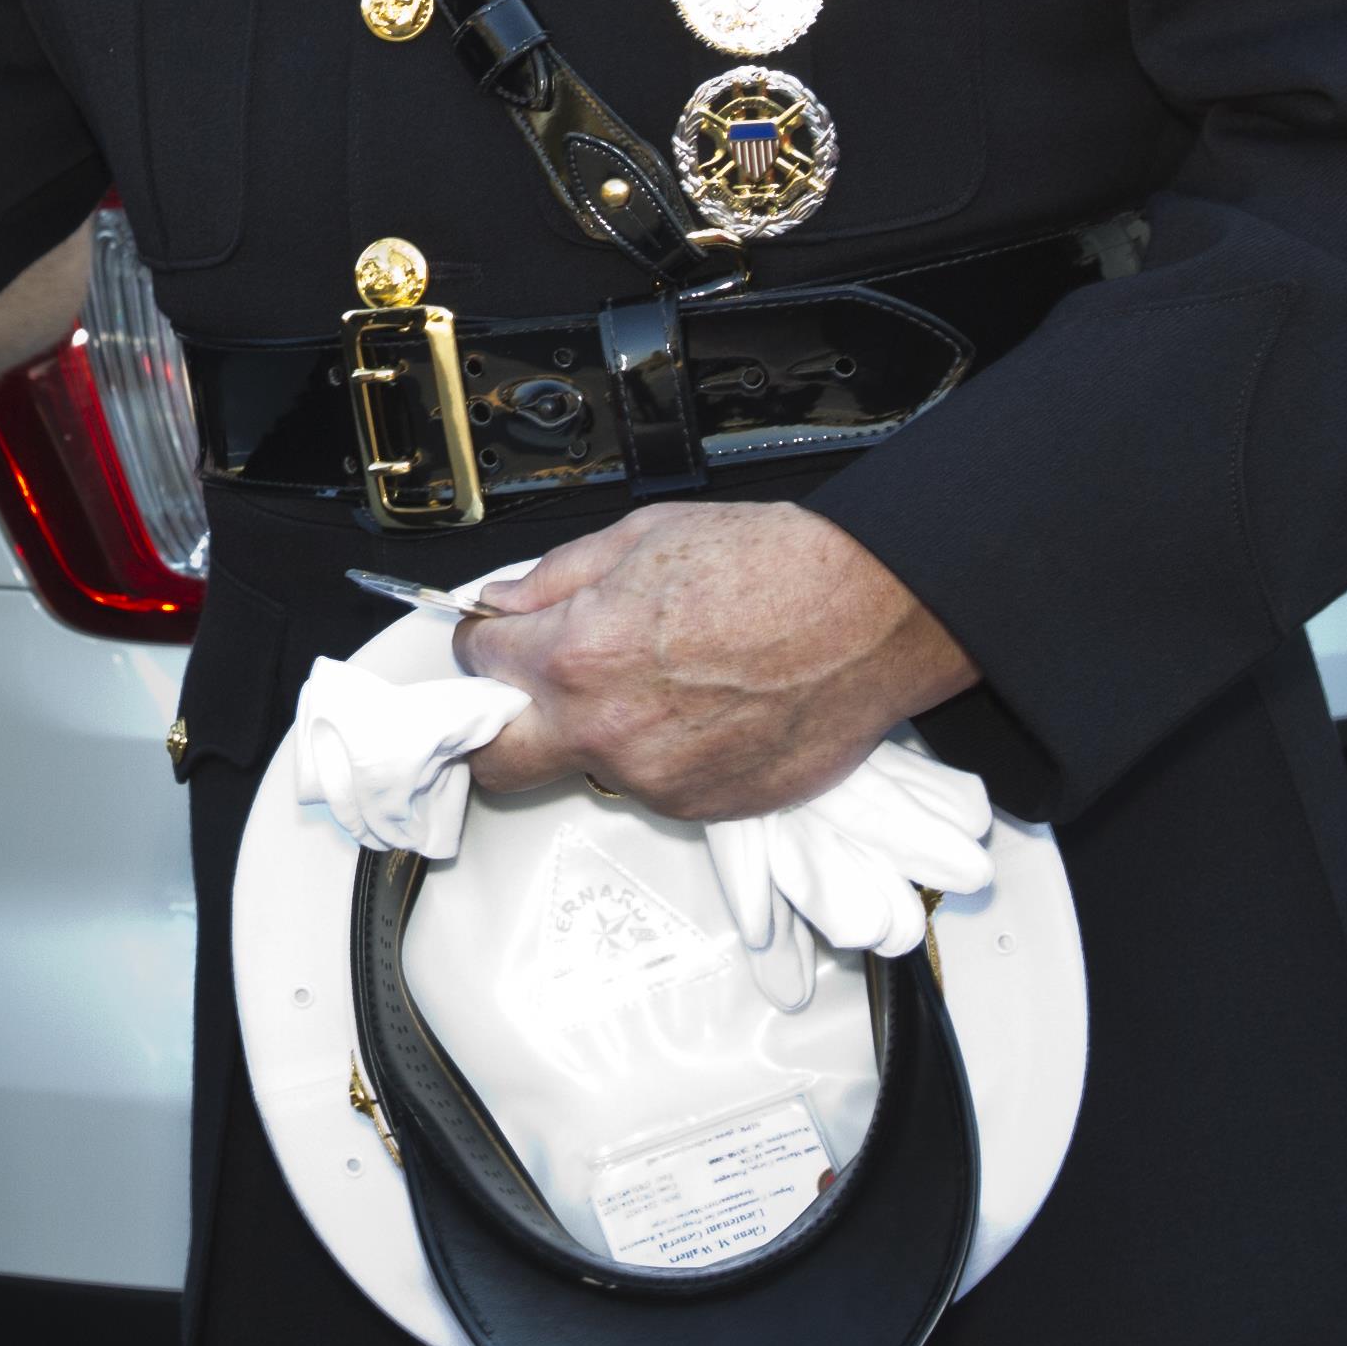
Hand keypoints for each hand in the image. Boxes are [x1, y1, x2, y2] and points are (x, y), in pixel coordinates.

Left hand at [450, 498, 975, 821]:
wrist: (871, 614)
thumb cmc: (776, 570)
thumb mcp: (641, 536)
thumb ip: (555, 578)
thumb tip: (507, 600)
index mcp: (578, 656)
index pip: (475, 663)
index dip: (481, 640)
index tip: (493, 635)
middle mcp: (607, 731)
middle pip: (494, 761)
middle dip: (488, 728)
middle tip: (512, 698)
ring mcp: (656, 780)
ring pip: (584, 766)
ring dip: (596, 730)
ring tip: (656, 678)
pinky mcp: (705, 808)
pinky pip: (652, 786)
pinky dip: (659, 752)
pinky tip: (699, 707)